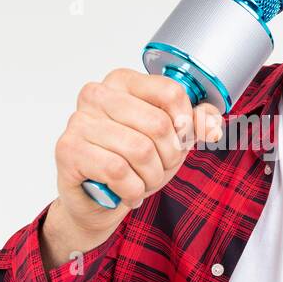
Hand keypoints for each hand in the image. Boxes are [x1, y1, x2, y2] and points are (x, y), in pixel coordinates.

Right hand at [51, 68, 221, 238]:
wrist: (95, 200)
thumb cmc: (131, 162)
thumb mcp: (170, 140)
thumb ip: (193, 124)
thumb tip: (213, 125)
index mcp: (122, 81)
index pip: (170, 92)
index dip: (185, 123)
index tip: (180, 140)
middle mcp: (97, 95)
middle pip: (159, 124)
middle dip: (169, 157)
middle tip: (160, 169)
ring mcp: (79, 121)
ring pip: (140, 150)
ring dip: (151, 177)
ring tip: (143, 182)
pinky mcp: (69, 150)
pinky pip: (118, 171)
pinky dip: (133, 190)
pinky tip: (129, 192)